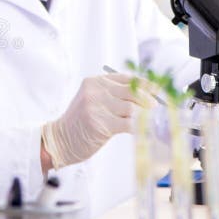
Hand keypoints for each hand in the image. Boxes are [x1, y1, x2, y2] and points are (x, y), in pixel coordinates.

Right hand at [40, 73, 156, 168]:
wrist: (60, 140)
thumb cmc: (80, 123)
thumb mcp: (93, 101)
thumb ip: (113, 95)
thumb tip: (147, 98)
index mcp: (94, 82)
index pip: (127, 79)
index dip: (146, 85)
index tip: (158, 92)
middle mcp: (95, 91)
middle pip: (133, 92)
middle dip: (149, 101)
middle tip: (157, 110)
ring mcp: (97, 107)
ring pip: (133, 108)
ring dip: (146, 116)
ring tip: (152, 122)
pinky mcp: (101, 124)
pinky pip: (129, 124)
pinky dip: (141, 128)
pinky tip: (145, 132)